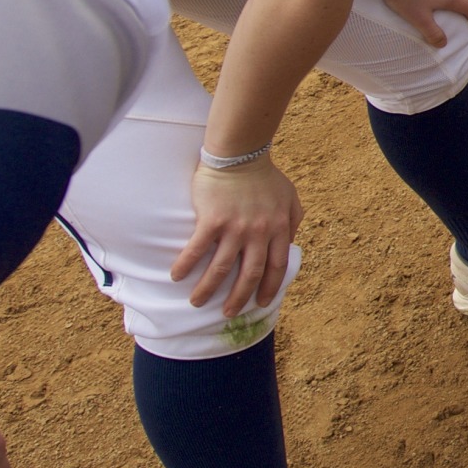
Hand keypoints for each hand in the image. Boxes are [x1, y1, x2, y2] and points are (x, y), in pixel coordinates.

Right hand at [172, 157, 302, 316]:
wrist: (240, 154)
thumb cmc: (265, 176)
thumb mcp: (290, 198)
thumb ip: (291, 222)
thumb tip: (288, 243)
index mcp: (278, 229)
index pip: (276, 267)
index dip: (269, 288)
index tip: (261, 303)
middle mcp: (258, 233)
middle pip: (250, 275)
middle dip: (239, 298)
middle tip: (228, 313)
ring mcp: (235, 228)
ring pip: (222, 269)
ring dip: (208, 289)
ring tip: (197, 302)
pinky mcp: (212, 221)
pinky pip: (197, 249)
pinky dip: (186, 265)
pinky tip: (176, 276)